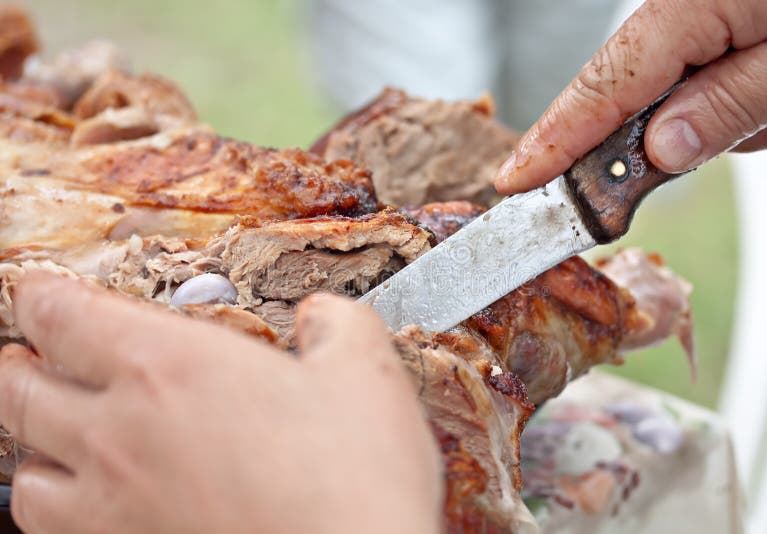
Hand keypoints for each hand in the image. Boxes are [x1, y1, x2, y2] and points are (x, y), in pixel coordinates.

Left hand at [0, 273, 441, 533]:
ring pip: (25, 479)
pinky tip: (91, 508)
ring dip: (32, 448)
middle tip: (23, 358)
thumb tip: (322, 316)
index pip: (63, 316)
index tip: (40, 293)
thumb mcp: (365, 372)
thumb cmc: (353, 479)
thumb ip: (336, 325)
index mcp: (169, 367)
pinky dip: (59, 514)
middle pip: (18, 392)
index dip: (42, 297)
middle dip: (15, 367)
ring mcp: (112, 510)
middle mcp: (120, 435)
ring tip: (53, 438)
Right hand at [495, 0, 766, 192]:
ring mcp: (704, 9)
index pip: (605, 85)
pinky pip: (711, 71)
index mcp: (695, 4)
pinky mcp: (726, 17)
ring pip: (679, 90)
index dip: (555, 140)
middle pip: (629, 89)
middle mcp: (687, 3)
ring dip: (730, 113)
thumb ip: (734, 105)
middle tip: (736, 136)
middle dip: (664, 136)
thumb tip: (662, 151)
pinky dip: (747, 95)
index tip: (515, 182)